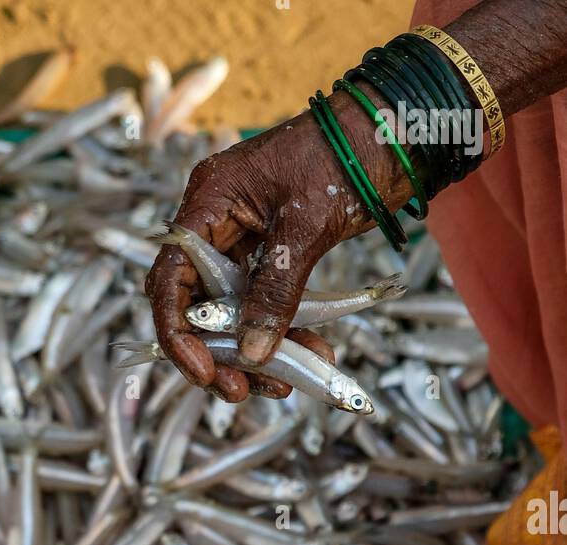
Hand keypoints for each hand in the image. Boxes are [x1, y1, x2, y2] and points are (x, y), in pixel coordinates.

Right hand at [145, 93, 412, 401]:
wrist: (397, 127)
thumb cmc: (349, 153)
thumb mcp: (308, 224)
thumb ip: (277, 288)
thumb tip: (254, 352)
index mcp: (209, 203)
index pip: (171, 280)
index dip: (178, 334)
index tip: (205, 373)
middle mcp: (216, 223)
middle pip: (196, 305)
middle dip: (218, 353)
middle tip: (243, 392)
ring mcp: (243, 240)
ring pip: (232, 313)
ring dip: (254, 352)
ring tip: (287, 383)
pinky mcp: (272, 254)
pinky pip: (265, 304)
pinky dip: (283, 333)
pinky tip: (313, 355)